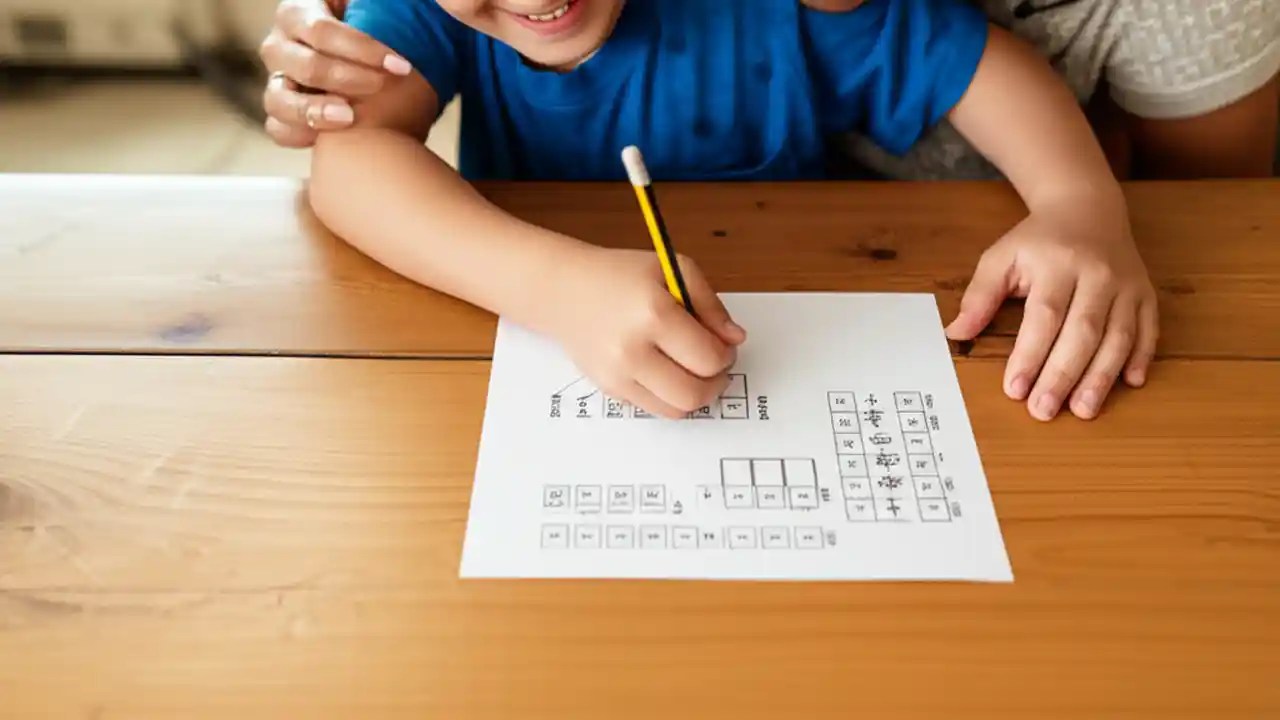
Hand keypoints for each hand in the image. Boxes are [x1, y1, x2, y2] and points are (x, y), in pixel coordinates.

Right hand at [258, 0, 411, 147]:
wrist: (365, 69)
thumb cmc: (372, 35)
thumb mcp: (369, 13)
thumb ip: (374, 9)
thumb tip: (400, 6)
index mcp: (297, 13)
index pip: (321, 30)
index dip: (362, 49)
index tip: (401, 66)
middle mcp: (279, 46)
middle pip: (303, 66)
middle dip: (346, 79)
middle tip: (381, 86)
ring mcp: (276, 81)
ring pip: (279, 100)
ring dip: (315, 111)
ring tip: (350, 118)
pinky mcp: (280, 114)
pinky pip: (278, 129)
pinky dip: (300, 135)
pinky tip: (328, 140)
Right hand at [544, 248, 747, 418]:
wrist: (563, 290)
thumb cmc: (618, 276)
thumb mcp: (672, 269)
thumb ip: (710, 304)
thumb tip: (735, 338)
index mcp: (653, 314)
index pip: (708, 358)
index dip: (726, 355)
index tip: (724, 346)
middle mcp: (632, 350)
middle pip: (694, 393)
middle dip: (716, 383)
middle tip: (716, 367)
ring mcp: (617, 374)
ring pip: (676, 410)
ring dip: (695, 396)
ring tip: (694, 372)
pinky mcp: (608, 388)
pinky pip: (654, 408)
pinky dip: (669, 396)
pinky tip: (667, 372)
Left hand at [946, 196, 1158, 420]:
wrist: (1087, 208)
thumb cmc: (1038, 241)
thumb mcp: (1001, 257)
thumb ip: (979, 296)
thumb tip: (955, 333)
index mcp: (1058, 264)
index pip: (1044, 315)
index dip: (1030, 354)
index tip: (1014, 388)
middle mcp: (1098, 274)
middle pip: (1082, 331)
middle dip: (1063, 375)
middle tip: (1044, 410)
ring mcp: (1127, 285)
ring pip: (1118, 336)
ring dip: (1101, 377)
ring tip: (1083, 410)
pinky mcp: (1146, 293)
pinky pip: (1149, 329)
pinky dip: (1142, 357)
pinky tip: (1131, 384)